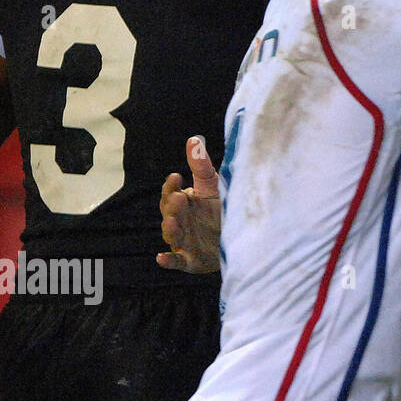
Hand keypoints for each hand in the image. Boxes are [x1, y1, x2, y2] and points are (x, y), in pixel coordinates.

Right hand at [157, 135, 221, 273]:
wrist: (239, 237)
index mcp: (183, 203)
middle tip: (180, 198)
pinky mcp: (192, 261)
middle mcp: (180, 222)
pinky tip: (161, 258)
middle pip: (170, 214)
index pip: (171, 193)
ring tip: (174, 222)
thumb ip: (201, 166)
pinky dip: (168, 260)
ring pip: (172, 236)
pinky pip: (177, 262)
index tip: (177, 176)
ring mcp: (185, 242)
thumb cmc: (221, 209)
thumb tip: (194, 139)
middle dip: (173, 207)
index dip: (171, 187)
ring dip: (170, 230)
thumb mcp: (213, 186)